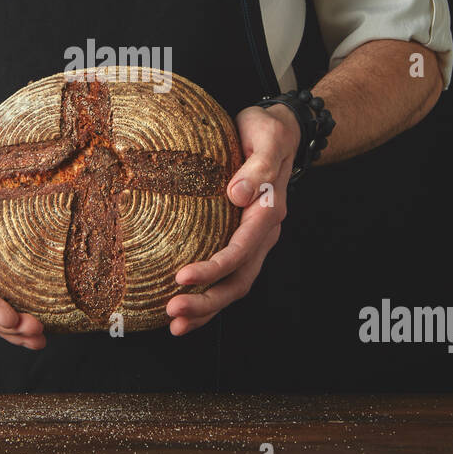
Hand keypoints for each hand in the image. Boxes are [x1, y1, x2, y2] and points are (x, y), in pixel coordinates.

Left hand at [165, 104, 299, 334]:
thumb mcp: (267, 137)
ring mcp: (253, 240)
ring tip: (176, 323)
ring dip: (207, 307)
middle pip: (238, 280)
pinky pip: (227, 276)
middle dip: (207, 302)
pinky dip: (208, 296)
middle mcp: (262, 233)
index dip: (213, 269)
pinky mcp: (240, 239)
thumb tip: (238, 194)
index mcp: (268, 212)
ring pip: (233, 285)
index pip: (240, 251)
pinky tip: (187, 309)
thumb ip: (257, 166)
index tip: (181, 277)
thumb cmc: (268, 131)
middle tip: (173, 312)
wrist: (279, 129)